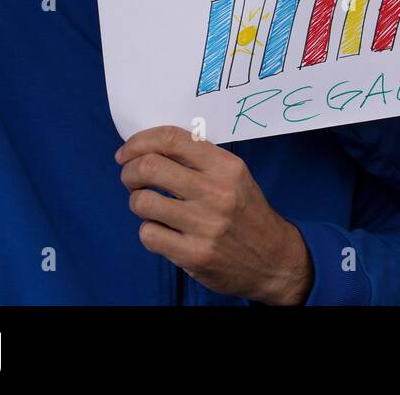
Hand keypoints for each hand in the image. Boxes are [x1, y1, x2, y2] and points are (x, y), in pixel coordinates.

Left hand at [116, 126, 313, 304]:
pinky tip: (163, 231)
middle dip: (129, 171)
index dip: (139, 142)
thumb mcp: (235, 176)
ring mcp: (204, 225)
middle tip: (131, 179)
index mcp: (226, 166)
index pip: (171, 139)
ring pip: (142, 202)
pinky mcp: (193, 254)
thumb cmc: (247, 212)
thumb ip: (199, 160)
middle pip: (149, 167)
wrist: (273, 259)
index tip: (127, 152)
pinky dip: (149, 231)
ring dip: (137, 201)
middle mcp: (216, 192)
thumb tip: (148, 148)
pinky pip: (148, 234)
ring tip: (150, 206)